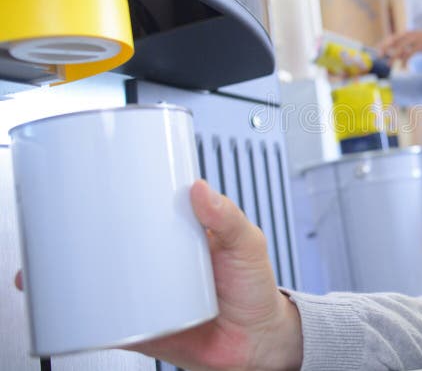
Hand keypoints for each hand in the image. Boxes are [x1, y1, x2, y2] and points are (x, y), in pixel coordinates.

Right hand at [15, 180, 302, 370]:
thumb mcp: (248, 244)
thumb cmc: (255, 289)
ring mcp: (148, 293)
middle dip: (89, 233)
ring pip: (103, 279)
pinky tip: (72, 305)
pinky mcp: (141, 326)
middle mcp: (161, 260)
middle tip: (72, 223)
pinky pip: (105, 321)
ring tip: (60, 261)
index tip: (101, 183)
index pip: (145, 209)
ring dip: (78, 272)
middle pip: (116, 241)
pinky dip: (85, 315)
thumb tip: (200, 189)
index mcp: (182, 234)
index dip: (122, 197)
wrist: (257, 342)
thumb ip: (229, 218)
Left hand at [378, 29, 421, 65]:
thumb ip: (407, 47)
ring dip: (393, 57)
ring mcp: (415, 40)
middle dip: (385, 48)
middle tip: (380, 56)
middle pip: (393, 41)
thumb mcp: (416, 42)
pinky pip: (409, 54)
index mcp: (407, 33)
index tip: (378, 50)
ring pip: (400, 48)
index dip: (384, 43)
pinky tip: (402, 67)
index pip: (392, 37)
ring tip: (389, 64)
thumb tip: (398, 56)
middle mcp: (409, 35)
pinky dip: (404, 61)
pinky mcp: (420, 46)